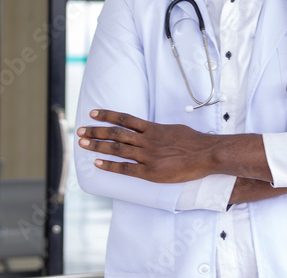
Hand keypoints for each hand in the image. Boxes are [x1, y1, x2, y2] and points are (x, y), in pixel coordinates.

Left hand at [77, 109, 220, 182]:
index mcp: (152, 128)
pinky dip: (110, 165)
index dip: (107, 115)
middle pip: (116, 133)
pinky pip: (126, 168)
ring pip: (117, 149)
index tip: (92, 113)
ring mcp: (148, 156)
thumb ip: (158, 130)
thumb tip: (148, 129)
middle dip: (96, 132)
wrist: (206, 154)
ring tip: (83, 144)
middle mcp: (147, 140)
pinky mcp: (151, 172)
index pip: (124, 118)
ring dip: (98, 146)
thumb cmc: (193, 142)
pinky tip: (98, 163)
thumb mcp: (173, 129)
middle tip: (80, 131)